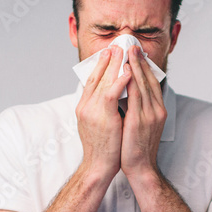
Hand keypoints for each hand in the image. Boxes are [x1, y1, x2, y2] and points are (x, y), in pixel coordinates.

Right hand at [76, 45, 132, 183]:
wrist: (99, 166)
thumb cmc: (103, 148)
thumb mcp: (99, 123)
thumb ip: (103, 108)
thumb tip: (114, 96)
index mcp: (83, 107)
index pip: (92, 80)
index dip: (100, 65)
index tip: (108, 53)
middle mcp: (85, 106)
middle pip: (96, 76)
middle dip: (107, 59)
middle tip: (116, 45)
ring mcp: (92, 111)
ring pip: (104, 81)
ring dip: (115, 64)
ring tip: (124, 51)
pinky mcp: (103, 116)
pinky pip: (112, 93)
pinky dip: (120, 80)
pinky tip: (128, 71)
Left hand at [120, 45, 166, 180]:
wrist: (141, 168)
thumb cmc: (137, 148)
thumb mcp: (141, 125)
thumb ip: (138, 108)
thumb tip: (129, 94)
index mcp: (158, 110)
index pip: (152, 83)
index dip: (145, 67)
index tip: (138, 53)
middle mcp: (157, 110)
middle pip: (149, 80)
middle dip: (140, 61)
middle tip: (133, 45)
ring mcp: (149, 115)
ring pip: (142, 84)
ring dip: (134, 66)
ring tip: (128, 51)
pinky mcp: (139, 121)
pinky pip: (135, 96)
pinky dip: (130, 82)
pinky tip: (124, 71)